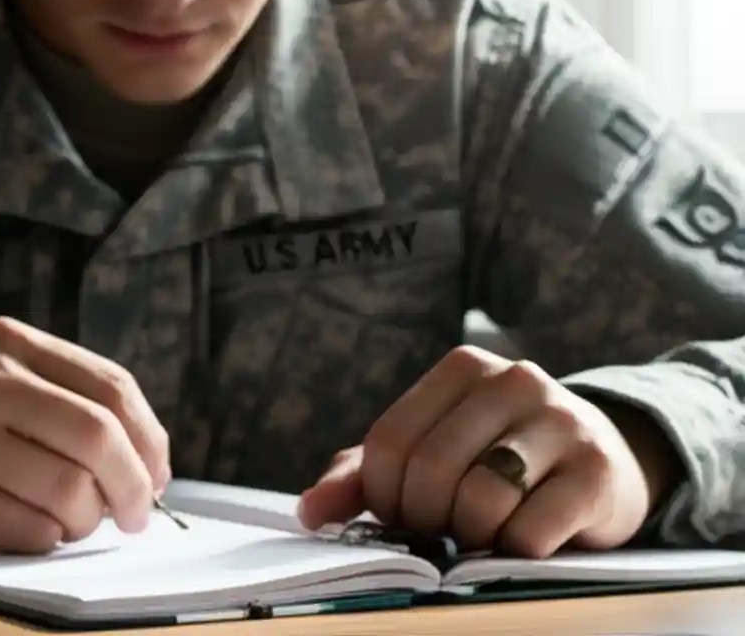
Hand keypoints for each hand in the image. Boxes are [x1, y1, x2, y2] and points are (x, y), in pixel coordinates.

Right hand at [0, 317, 169, 552]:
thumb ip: (65, 396)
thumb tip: (150, 461)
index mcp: (5, 341)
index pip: (110, 386)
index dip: (151, 438)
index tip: (157, 472)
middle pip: (98, 436)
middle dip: (135, 486)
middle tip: (137, 515)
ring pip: (70, 491)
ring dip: (87, 520)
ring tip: (72, 520)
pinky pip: (33, 532)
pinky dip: (48, 539)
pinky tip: (29, 528)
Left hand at [298, 347, 677, 557]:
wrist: (608, 465)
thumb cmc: (498, 462)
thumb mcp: (430, 454)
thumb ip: (363, 477)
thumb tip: (310, 512)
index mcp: (462, 368)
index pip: (389, 443)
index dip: (384, 496)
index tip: (401, 514)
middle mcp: (514, 381)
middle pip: (430, 470)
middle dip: (426, 518)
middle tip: (442, 530)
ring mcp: (562, 421)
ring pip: (479, 500)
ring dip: (470, 536)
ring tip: (483, 531)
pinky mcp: (597, 472)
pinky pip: (529, 531)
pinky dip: (512, 551)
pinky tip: (522, 540)